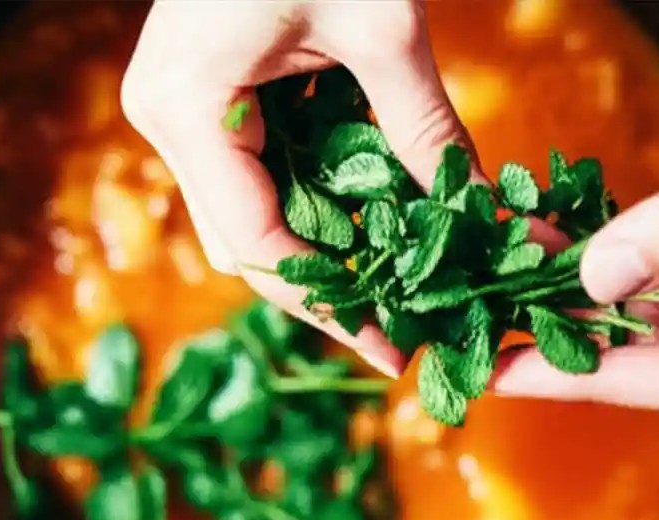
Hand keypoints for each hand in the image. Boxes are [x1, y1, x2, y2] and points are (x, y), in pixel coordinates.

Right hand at [120, 0, 470, 377]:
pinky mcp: (202, 95)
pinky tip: (371, 226)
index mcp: (188, 107)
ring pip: (250, 213)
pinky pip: (256, 172)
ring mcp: (178, 108)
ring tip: (398, 292)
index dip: (330, 306)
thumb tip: (493, 221)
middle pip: (248, 241)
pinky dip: (314, 202)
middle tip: (408, 331)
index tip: (398, 348)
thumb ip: (429, 132)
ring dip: (325, 251)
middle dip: (332, 290)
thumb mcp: (383, 31)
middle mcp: (165, 119)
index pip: (257, 243)